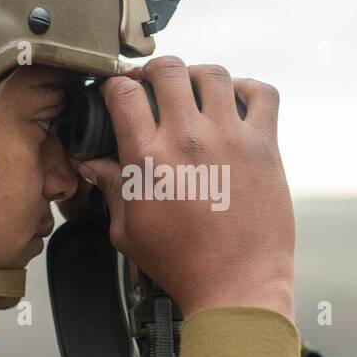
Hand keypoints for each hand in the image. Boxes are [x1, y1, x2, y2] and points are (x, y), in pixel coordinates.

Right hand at [74, 56, 295, 321]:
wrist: (236, 287)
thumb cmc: (182, 265)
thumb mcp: (129, 231)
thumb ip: (110, 188)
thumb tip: (92, 163)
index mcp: (149, 159)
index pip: (123, 91)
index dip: (116, 85)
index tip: (120, 92)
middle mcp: (189, 140)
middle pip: (168, 69)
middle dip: (156, 72)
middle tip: (155, 87)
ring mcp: (231, 139)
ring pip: (214, 74)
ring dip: (198, 76)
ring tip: (194, 93)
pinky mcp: (265, 147)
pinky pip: (263, 95)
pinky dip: (249, 89)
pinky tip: (236, 102)